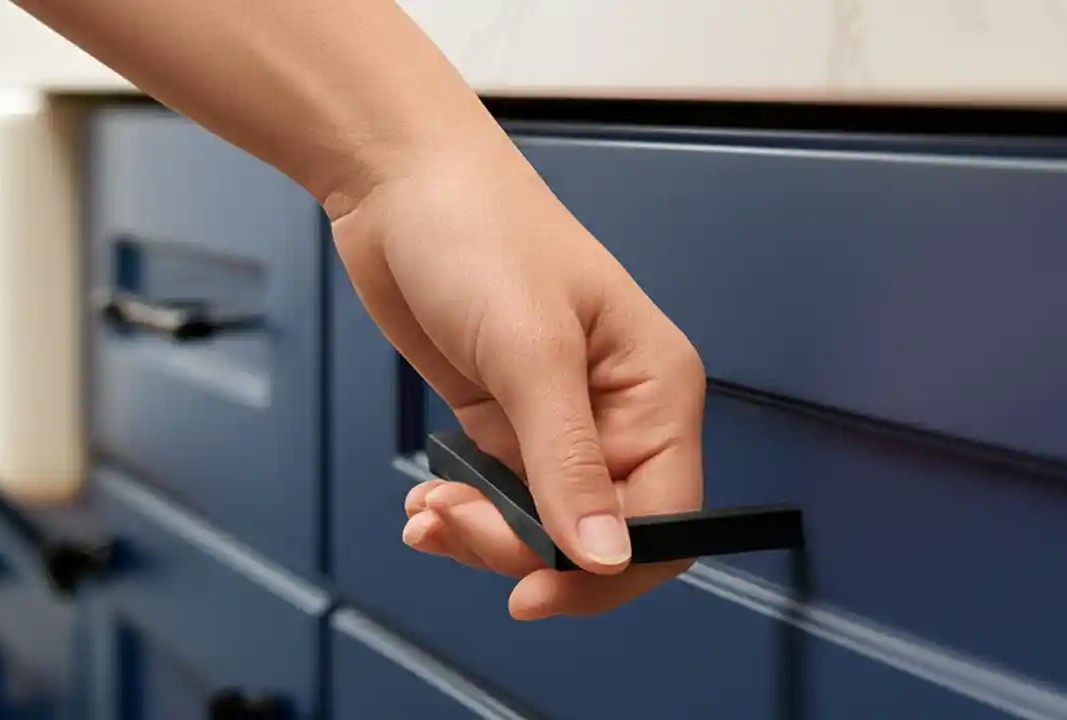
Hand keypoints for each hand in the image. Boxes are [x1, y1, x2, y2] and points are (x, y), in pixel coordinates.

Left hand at [332, 138, 704, 619]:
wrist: (400, 181)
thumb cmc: (480, 231)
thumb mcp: (531, 350)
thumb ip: (569, 463)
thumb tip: (608, 558)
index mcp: (656, 390)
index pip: (666, 521)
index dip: (609, 573)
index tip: (536, 593)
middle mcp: (618, 413)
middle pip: (597, 535)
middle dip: (527, 551)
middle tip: (459, 525)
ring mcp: (559, 420)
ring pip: (542, 526)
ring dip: (484, 536)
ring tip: (430, 512)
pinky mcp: (506, 419)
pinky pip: (500, 497)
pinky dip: (464, 514)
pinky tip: (427, 501)